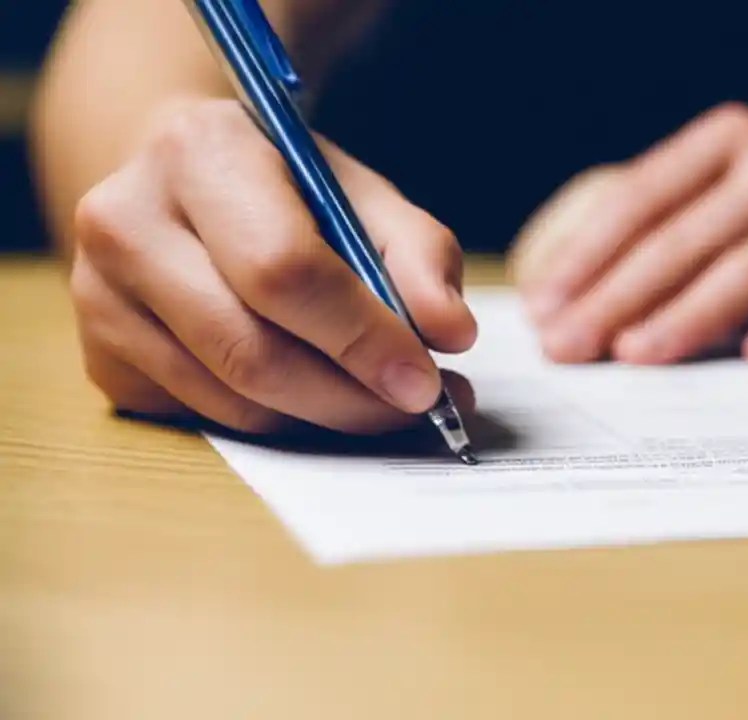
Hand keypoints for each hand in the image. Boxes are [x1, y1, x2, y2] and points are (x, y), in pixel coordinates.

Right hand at [69, 99, 475, 434]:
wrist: (183, 181)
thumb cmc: (286, 188)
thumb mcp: (363, 195)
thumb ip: (420, 255)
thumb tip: (451, 334)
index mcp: (198, 152)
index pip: (282, 270)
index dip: (361, 336)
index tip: (426, 380)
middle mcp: (125, 222)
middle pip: (251, 352)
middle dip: (351, 397)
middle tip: (419, 408)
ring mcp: (100, 297)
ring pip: (233, 402)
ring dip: (324, 418)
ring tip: (381, 400)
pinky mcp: (103, 359)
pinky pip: (208, 420)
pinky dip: (279, 422)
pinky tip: (316, 393)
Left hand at [512, 103, 747, 364]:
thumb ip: (687, 229)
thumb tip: (592, 302)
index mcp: (737, 143)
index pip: (644, 197)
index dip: (589, 254)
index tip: (544, 306)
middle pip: (687, 237)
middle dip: (619, 296)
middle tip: (568, 345)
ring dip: (691, 315)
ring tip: (636, 354)